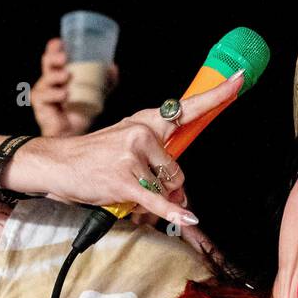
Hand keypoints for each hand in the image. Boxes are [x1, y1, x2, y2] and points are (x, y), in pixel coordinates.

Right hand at [32, 69, 242, 224]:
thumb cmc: (94, 158)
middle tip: (141, 187)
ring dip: (153, 201)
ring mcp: (132, 156)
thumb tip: (182, 194)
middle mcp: (141, 133)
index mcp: (145, 121)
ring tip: (126, 192)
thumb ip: (158, 161)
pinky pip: (157, 202)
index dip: (217, 95)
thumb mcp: (126, 145)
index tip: (240, 79)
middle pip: (178, 170)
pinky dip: (172, 213)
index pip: (186, 108)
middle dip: (167, 187)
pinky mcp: (125, 180)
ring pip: (166, 189)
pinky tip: (186, 218)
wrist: (56, 164)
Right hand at [33, 37, 118, 137]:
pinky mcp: (41, 105)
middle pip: (47, 63)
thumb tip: (113, 67)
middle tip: (64, 57)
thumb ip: (105, 81)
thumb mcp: (96, 94)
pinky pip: (44, 96)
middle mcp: (49, 80)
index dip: (54, 48)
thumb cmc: (81, 111)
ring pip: (45, 79)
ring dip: (55, 75)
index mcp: (59, 73)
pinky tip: (63, 93)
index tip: (61, 42)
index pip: (54, 56)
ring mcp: (43, 92)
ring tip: (66, 75)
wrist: (74, 134)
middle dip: (53, 57)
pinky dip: (54, 94)